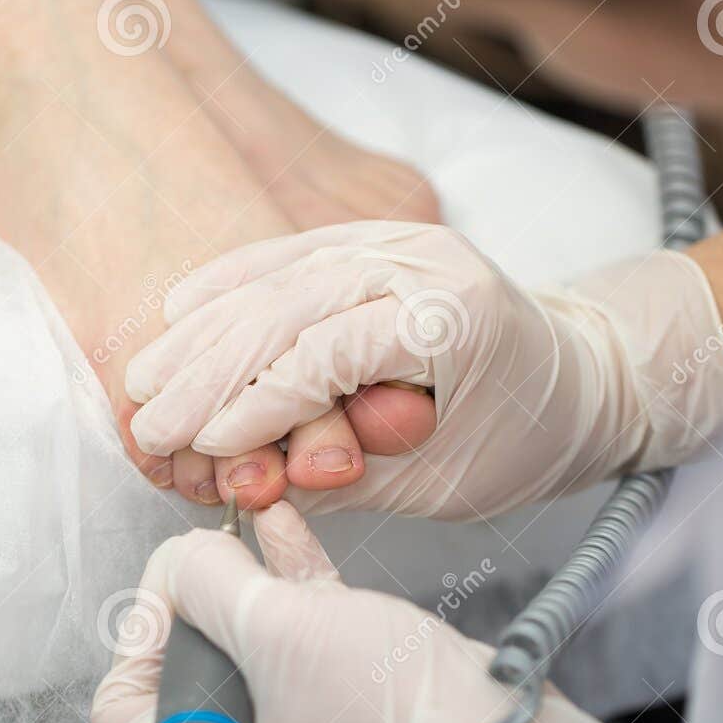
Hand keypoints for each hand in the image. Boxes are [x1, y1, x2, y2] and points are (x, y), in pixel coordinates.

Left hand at [90, 502, 670, 722]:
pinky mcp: (343, 696)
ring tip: (242, 526)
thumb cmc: (382, 707)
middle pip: (182, 664)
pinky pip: (296, 636)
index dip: (135, 640)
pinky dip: (287, 585)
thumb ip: (204, 580)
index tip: (175, 594)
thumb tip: (181, 557)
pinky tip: (282, 528)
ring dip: (243, 579)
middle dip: (198, 596)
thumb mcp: (271, 625)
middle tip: (214, 557)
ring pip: (245, 643)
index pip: (118, 709)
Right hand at [126, 222, 722, 518]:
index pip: (330, 355)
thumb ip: (347, 479)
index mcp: (452, 318)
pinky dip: (232, 281)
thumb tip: (251, 481)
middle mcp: (423, 261)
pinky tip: (180, 309)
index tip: (203, 448)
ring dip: (203, 329)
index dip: (258, 405)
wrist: (581, 376)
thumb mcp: (442, 484)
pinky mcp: (376, 238)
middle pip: (290, 307)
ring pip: (279, 276)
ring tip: (141, 377)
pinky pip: (290, 253)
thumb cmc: (522, 440)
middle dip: (208, 370)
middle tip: (148, 421)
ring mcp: (398, 239)